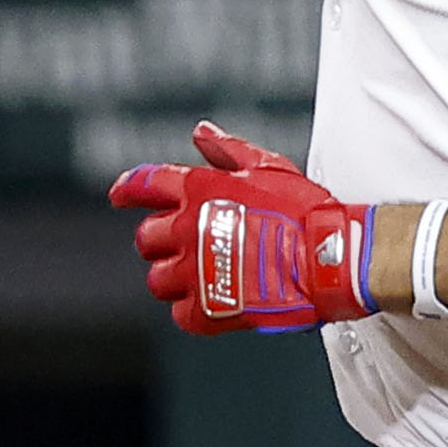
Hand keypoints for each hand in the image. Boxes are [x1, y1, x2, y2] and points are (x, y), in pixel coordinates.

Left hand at [106, 122, 372, 335]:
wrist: (329, 258)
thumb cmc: (305, 212)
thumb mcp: (267, 168)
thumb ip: (228, 150)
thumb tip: (202, 133)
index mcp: (198, 191)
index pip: (144, 185)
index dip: (127, 190)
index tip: (119, 196)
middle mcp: (187, 228)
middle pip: (145, 239)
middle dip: (159, 242)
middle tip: (183, 246)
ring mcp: (195, 271)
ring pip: (157, 280)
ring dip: (173, 279)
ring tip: (201, 278)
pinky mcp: (208, 308)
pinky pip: (181, 313)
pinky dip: (193, 311)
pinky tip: (214, 303)